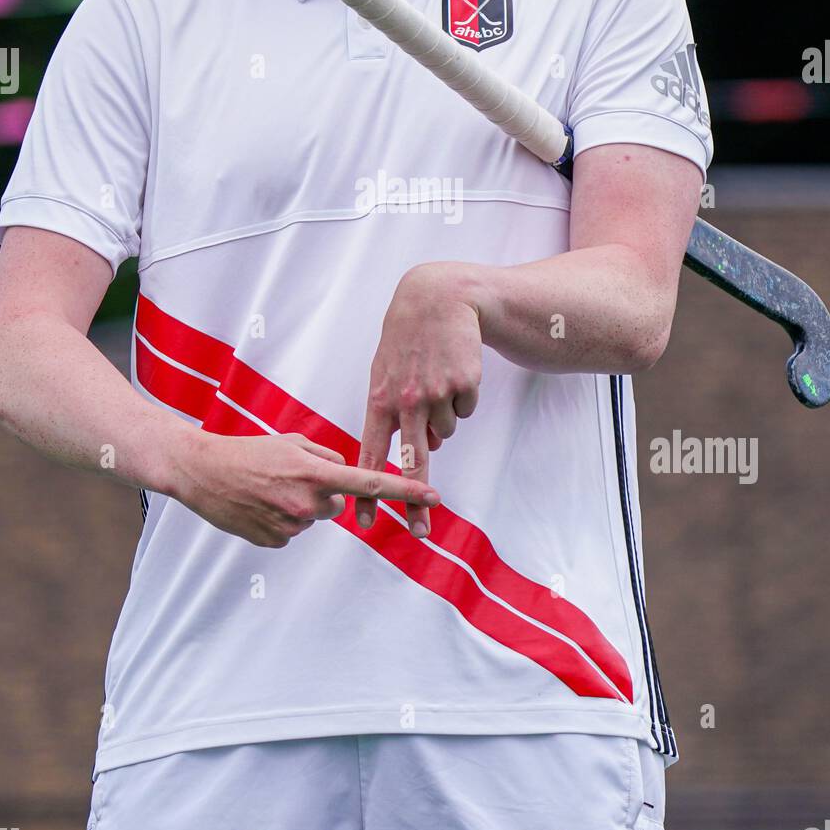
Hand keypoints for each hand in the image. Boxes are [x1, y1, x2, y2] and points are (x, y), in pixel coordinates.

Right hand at [178, 430, 440, 549]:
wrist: (202, 471)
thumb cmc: (249, 452)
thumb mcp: (292, 443)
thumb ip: (326, 456)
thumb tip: (345, 473)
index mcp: (315, 472)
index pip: (371, 482)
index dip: (405, 490)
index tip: (433, 497)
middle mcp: (307, 502)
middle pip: (337, 503)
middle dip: (323, 491)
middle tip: (290, 477)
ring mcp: (290, 525)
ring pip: (314, 517)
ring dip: (301, 505)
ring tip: (269, 490)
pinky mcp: (274, 541)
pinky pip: (293, 531)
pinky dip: (282, 519)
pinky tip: (260, 505)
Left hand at [356, 262, 482, 537]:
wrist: (438, 298)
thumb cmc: (408, 339)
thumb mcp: (387, 371)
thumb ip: (396, 412)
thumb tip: (425, 448)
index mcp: (381, 399)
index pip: (372, 454)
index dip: (368, 491)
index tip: (364, 521)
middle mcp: (407, 401)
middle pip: (413, 461)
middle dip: (414, 500)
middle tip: (418, 530)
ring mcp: (437, 393)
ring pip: (446, 431)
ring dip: (444, 416)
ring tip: (437, 379)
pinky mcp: (464, 385)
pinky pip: (465, 410)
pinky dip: (462, 397)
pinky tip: (453, 369)